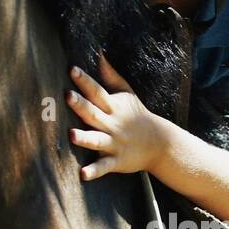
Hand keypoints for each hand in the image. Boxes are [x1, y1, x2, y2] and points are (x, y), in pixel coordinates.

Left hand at [65, 53, 165, 180]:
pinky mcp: (116, 161)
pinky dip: (94, 171)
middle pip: (94, 113)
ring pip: (97, 140)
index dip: (85, 81)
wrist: (159, 144)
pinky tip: (82, 175)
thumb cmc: (137, 116)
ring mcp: (114, 144)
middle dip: (81, 105)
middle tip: (68, 96)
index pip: (97, 91)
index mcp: (113, 107)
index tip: (72, 69)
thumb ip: (110, 76)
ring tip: (72, 135)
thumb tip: (98, 54)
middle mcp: (112, 124)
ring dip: (85, 138)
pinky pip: (103, 167)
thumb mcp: (126, 94)